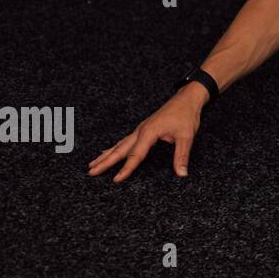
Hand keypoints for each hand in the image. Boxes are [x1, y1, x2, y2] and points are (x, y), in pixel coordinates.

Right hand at [87, 87, 206, 182]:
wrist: (187, 98)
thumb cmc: (186, 114)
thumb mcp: (186, 136)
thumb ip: (181, 156)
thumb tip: (182, 174)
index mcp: (149, 132)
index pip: (136, 155)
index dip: (126, 168)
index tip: (116, 180)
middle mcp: (141, 130)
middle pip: (120, 149)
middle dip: (105, 161)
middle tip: (91, 172)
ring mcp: (141, 129)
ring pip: (120, 144)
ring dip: (106, 155)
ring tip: (92, 164)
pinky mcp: (143, 128)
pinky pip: (125, 140)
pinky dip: (115, 147)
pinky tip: (107, 151)